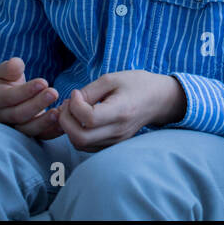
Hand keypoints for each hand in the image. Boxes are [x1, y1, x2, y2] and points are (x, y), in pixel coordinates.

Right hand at [0, 56, 63, 139]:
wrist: (2, 102)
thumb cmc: (5, 83)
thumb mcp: (2, 72)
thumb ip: (9, 68)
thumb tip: (17, 64)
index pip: (9, 97)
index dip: (26, 91)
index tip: (43, 82)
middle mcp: (3, 117)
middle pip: (19, 114)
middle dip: (38, 104)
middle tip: (54, 93)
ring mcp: (15, 128)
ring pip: (29, 129)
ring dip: (45, 121)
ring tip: (58, 111)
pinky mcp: (28, 133)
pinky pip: (40, 136)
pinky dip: (52, 131)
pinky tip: (64, 123)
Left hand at [56, 70, 185, 150]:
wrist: (158, 99)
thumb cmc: (136, 84)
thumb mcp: (112, 79)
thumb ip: (90, 91)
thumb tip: (70, 103)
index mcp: (120, 111)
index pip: (88, 119)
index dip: (75, 105)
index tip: (76, 93)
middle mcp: (118, 131)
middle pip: (80, 138)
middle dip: (65, 121)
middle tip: (67, 104)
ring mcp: (116, 141)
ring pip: (81, 144)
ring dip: (69, 128)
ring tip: (72, 110)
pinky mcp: (113, 144)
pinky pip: (87, 146)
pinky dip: (77, 134)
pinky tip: (80, 119)